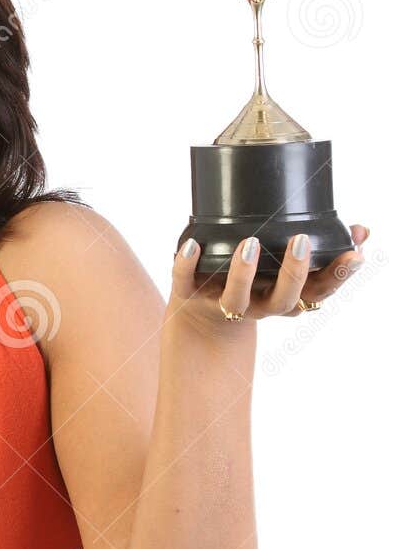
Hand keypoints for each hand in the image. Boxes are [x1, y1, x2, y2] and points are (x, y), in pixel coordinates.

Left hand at [170, 226, 369, 336]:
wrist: (203, 317)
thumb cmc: (256, 282)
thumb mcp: (289, 268)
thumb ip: (325, 249)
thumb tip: (363, 231)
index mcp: (287, 297)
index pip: (320, 291)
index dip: (338, 276)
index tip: (353, 253)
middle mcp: (260, 305)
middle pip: (284, 300)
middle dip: (295, 272)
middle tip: (302, 240)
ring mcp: (225, 304)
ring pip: (237, 299)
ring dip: (244, 272)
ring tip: (250, 242)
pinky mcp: (191, 298)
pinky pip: (186, 284)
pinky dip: (186, 265)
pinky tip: (191, 245)